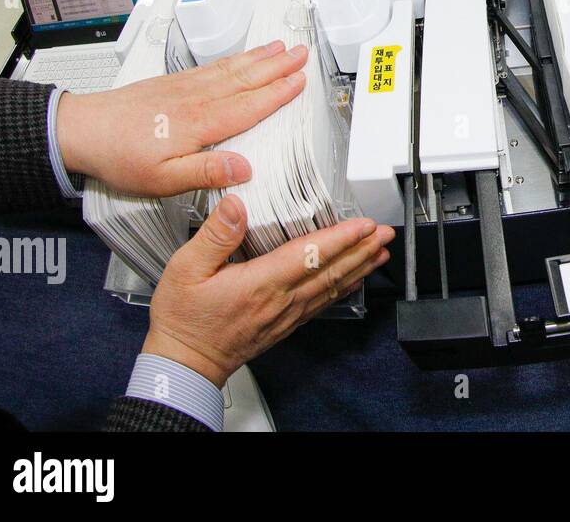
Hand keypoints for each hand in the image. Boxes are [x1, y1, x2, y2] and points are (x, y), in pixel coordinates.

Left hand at [57, 40, 308, 197]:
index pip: (249, 106)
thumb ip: (206, 171)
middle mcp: (197, 99)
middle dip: (277, 66)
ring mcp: (185, 87)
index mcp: (200, 123)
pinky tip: (243, 56)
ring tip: (281, 47)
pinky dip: (234, 58)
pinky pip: (213, 66)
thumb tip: (245, 168)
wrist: (82, 131)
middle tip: (302, 53)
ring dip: (259, 57)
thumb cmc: (121, 158)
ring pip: (231, 68)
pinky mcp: (173, 83)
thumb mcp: (163, 179)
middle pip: (246, 79)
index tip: (301, 81)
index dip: (278, 93)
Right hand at [143, 196, 394, 386]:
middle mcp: (280, 300)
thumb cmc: (183, 319)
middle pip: (330, 271)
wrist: (184, 363)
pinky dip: (344, 288)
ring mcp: (286, 314)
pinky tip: (355, 279)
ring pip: (331, 287)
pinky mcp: (286, 323)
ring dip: (360, 268)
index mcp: (260, 283)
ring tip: (381, 252)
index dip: (341, 237)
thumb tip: (237, 205)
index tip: (363, 224)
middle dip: (362, 249)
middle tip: (385, 233)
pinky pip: (322, 302)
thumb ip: (214, 236)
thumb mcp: (185, 270)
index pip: (310, 255)